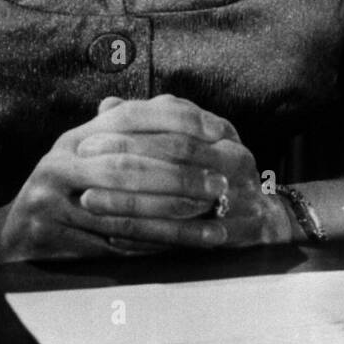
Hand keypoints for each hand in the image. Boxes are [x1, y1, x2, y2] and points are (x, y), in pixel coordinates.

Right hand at [0, 94, 238, 261]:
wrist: (14, 236)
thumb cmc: (68, 194)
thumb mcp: (91, 157)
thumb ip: (130, 136)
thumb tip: (192, 116)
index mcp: (76, 137)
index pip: (129, 115)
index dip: (176, 121)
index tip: (218, 132)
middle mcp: (61, 160)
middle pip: (128, 163)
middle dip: (181, 176)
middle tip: (221, 185)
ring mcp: (52, 198)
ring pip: (124, 209)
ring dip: (175, 218)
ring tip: (215, 221)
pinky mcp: (53, 235)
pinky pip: (113, 243)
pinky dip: (153, 246)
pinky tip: (185, 248)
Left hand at [76, 99, 295, 250]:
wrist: (262, 218)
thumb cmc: (212, 173)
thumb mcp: (187, 139)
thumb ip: (150, 122)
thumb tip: (106, 105)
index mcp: (222, 133)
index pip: (171, 124)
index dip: (126, 132)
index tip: (86, 141)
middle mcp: (235, 161)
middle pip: (173, 158)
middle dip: (122, 164)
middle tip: (81, 167)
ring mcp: (239, 198)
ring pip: (174, 200)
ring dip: (127, 203)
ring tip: (87, 201)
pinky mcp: (233, 234)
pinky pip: (182, 239)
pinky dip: (146, 238)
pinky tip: (112, 236)